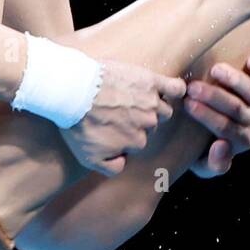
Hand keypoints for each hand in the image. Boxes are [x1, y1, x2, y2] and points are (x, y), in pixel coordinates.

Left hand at [63, 61, 185, 176]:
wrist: (73, 91)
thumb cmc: (79, 124)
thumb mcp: (89, 157)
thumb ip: (111, 167)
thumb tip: (125, 163)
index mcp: (136, 142)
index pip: (139, 140)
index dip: (125, 133)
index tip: (111, 125)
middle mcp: (147, 123)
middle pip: (151, 124)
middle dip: (138, 120)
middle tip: (118, 110)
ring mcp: (150, 102)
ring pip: (163, 108)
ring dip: (153, 106)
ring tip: (135, 99)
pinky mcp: (150, 81)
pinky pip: (174, 88)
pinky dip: (176, 90)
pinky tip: (172, 90)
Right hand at [186, 53, 249, 177]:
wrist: (210, 132)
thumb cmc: (203, 150)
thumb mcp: (205, 166)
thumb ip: (215, 165)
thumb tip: (221, 145)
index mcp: (242, 141)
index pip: (226, 128)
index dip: (207, 116)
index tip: (188, 105)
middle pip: (237, 108)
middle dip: (214, 97)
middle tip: (192, 88)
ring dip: (232, 80)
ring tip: (213, 70)